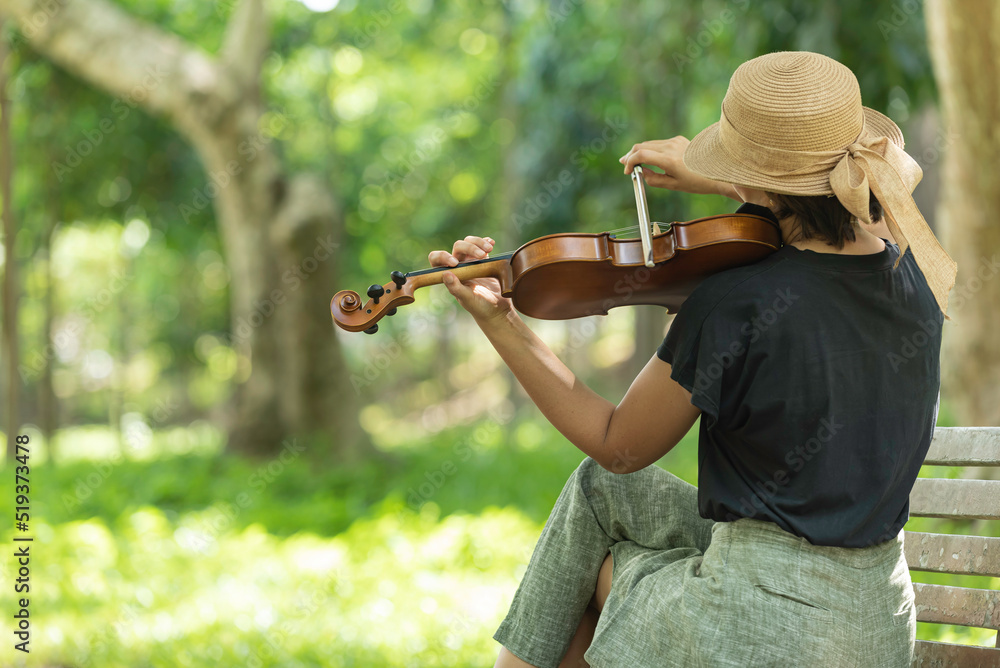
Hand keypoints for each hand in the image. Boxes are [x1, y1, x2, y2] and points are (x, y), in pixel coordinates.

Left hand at [428, 235, 514, 325]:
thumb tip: (445, 274)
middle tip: (482, 255)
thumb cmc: (481, 307)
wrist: (498, 309)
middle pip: (458, 246)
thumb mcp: (468, 299)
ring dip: (478, 242)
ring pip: (469, 243)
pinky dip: (486, 242)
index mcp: (450, 275)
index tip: (455, 263)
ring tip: (490, 248)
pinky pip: (482, 246)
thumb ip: (456, 288)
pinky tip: (492, 243)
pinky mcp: (484, 261)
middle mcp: (458, 267)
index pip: (436, 259)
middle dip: (469, 248)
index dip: (443, 257)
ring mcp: (471, 262)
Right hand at [619, 137, 738, 199]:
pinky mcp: (678, 139)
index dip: (630, 162)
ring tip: (635, 163)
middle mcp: (671, 147)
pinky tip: (651, 159)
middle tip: (625, 165)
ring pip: (649, 143)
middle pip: (641, 146)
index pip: (640, 155)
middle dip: (631, 155)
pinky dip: (651, 150)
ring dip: (640, 152)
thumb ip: (654, 179)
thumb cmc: (697, 182)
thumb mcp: (673, 185)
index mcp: (669, 160)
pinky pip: (659, 143)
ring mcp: (675, 141)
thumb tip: (641, 173)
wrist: (718, 171)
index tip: (627, 171)